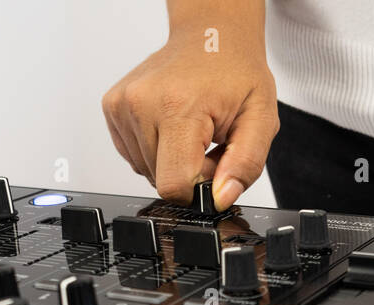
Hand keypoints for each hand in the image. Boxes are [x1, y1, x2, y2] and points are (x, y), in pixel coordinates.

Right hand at [102, 30, 277, 208]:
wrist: (211, 36)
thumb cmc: (235, 73)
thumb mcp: (260, 119)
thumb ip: (245, 164)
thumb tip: (220, 198)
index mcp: (177, 106)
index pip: (174, 185)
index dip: (200, 188)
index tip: (215, 165)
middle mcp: (142, 104)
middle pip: (161, 181)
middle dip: (189, 173)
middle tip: (208, 142)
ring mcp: (122, 105)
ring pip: (146, 171)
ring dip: (173, 162)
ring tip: (193, 132)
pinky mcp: (113, 108)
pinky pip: (135, 156)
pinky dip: (157, 151)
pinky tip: (173, 127)